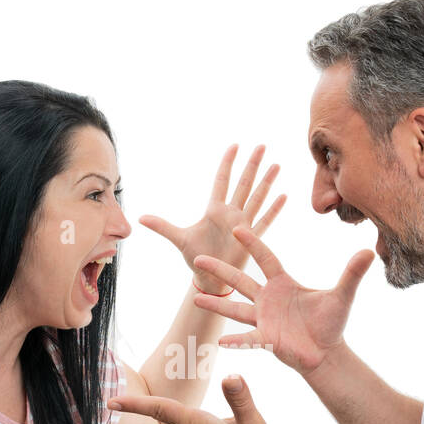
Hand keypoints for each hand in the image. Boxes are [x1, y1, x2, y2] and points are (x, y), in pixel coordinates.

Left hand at [138, 144, 286, 294]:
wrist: (208, 278)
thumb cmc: (196, 257)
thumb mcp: (178, 239)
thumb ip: (162, 226)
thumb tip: (140, 217)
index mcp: (214, 210)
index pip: (222, 180)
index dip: (227, 163)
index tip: (235, 145)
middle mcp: (231, 214)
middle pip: (243, 183)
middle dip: (252, 165)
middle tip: (261, 145)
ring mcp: (243, 224)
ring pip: (257, 198)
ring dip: (266, 182)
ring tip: (276, 165)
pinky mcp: (251, 238)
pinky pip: (265, 221)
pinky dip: (274, 209)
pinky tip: (283, 196)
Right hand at [190, 226, 373, 376]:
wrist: (327, 353)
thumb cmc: (332, 322)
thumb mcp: (343, 296)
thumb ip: (352, 274)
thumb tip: (370, 251)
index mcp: (283, 283)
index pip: (265, 257)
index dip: (253, 243)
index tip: (237, 226)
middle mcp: (268, 298)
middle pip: (240, 280)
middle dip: (220, 269)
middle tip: (197, 257)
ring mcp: (263, 318)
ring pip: (235, 308)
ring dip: (216, 304)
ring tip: (195, 297)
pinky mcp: (265, 338)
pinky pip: (248, 338)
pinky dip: (235, 341)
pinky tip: (219, 342)